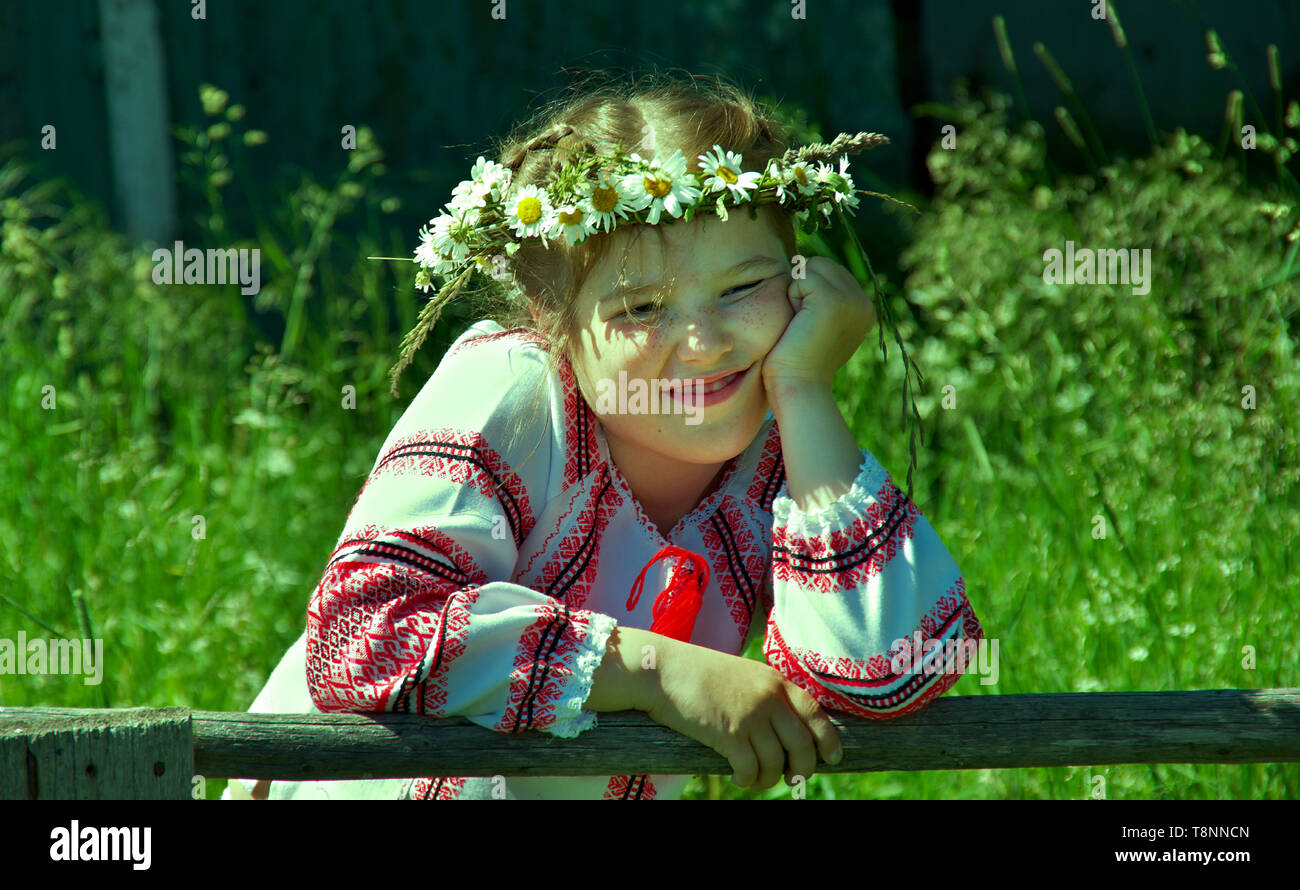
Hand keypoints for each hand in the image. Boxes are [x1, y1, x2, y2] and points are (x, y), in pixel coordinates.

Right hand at [643, 638, 841, 789]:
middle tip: (791, 779)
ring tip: (754, 779)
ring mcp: (749, 716)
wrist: (662, 669)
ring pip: (775, 763)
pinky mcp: (728, 734)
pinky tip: (737, 777)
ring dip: (768, 779)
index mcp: (775, 681)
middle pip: (802, 745)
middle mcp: (769, 698)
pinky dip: (746, 779)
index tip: (833, 757)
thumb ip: (767, 696)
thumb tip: (784, 731)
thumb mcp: (743, 676)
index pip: (815, 713)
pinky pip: (750, 769)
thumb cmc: (698, 673)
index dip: (828, 739)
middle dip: (801, 769)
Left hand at [761, 256, 875, 399]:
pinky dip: (792, 298)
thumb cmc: (797, 359)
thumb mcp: (818, 323)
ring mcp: (851, 300)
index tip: (810, 326)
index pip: (830, 271)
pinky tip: (798, 323)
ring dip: (797, 293)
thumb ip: (821, 296)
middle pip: (822, 264)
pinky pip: (802, 277)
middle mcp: (864, 303)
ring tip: (801, 324)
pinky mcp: (833, 301)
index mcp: (864, 309)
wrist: (798, 386)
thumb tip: (803, 263)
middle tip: (802, 324)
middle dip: (803, 289)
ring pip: (812, 268)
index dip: (808, 292)